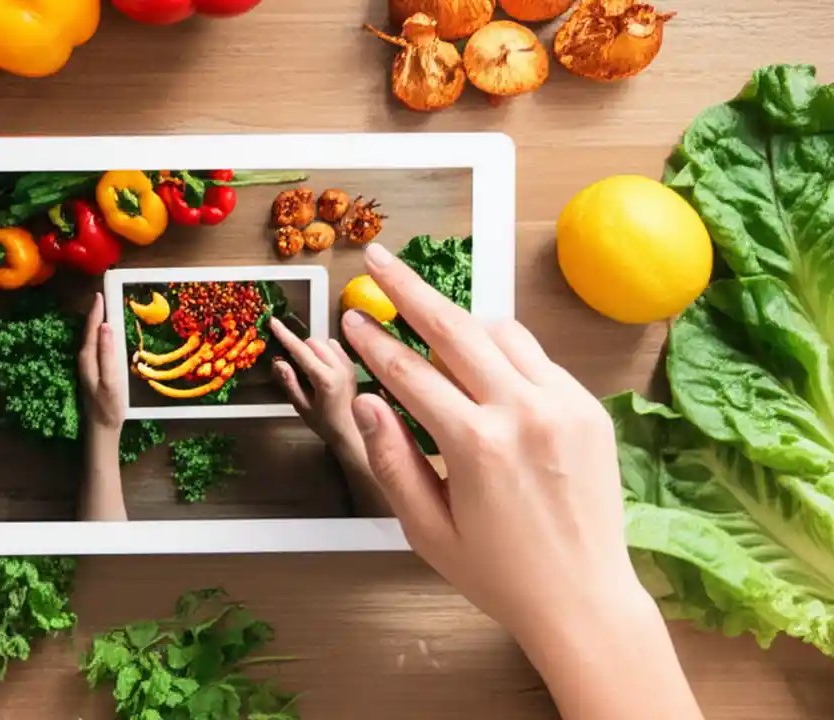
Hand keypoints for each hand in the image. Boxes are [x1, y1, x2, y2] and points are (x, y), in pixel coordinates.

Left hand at [79, 292, 123, 432]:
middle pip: (89, 332)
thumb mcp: (111, 378)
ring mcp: (88, 367)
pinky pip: (95, 347)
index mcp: (88, 358)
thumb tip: (105, 326)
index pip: (92, 329)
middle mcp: (84, 360)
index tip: (100, 295)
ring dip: (96, 324)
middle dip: (95, 314)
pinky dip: (99, 337)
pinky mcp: (93, 372)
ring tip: (104, 310)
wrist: (102, 428)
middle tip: (103, 297)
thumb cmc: (109, 405)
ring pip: (91, 339)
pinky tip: (106, 336)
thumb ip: (107, 352)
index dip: (96, 312)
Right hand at [269, 317, 361, 452]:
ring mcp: (349, 365)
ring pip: (325, 342)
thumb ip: (290, 383)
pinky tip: (323, 367)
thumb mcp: (302, 407)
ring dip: (313, 349)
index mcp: (326, 378)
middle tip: (293, 365)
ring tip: (309, 369)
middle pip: (313, 342)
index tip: (274, 322)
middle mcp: (340, 367)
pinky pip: (336, 347)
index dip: (285, 335)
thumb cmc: (326, 425)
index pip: (301, 350)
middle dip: (300, 347)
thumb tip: (278, 362)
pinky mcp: (353, 365)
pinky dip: (325, 351)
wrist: (354, 434)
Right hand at [342, 242, 648, 645]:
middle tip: (379, 259)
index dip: (373, 341)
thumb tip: (366, 399)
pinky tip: (481, 363)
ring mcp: (563, 404)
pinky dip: (502, 348)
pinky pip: (536, 356)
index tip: (351, 317)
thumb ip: (391, 459)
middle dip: (409, 289)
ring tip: (428, 317)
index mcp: (476, 445)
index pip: (409, 372)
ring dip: (459, 317)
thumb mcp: (425, 529)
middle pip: (454, 327)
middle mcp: (523, 412)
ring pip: (501, 331)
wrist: (584, 599)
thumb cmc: (499, 574)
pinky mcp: (588, 407)